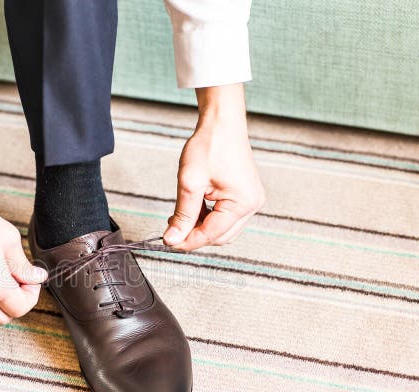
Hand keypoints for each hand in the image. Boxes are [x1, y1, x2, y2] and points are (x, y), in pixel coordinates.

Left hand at [163, 84, 265, 250]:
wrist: (221, 122)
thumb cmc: (210, 145)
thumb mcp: (189, 183)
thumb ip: (182, 215)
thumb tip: (172, 239)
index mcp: (242, 203)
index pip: (211, 235)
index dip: (187, 241)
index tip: (167, 241)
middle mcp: (251, 205)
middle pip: (219, 236)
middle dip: (194, 235)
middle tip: (171, 229)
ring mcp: (250, 201)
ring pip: (221, 229)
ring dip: (200, 226)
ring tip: (179, 215)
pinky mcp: (244, 196)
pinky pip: (224, 217)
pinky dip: (207, 217)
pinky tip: (192, 208)